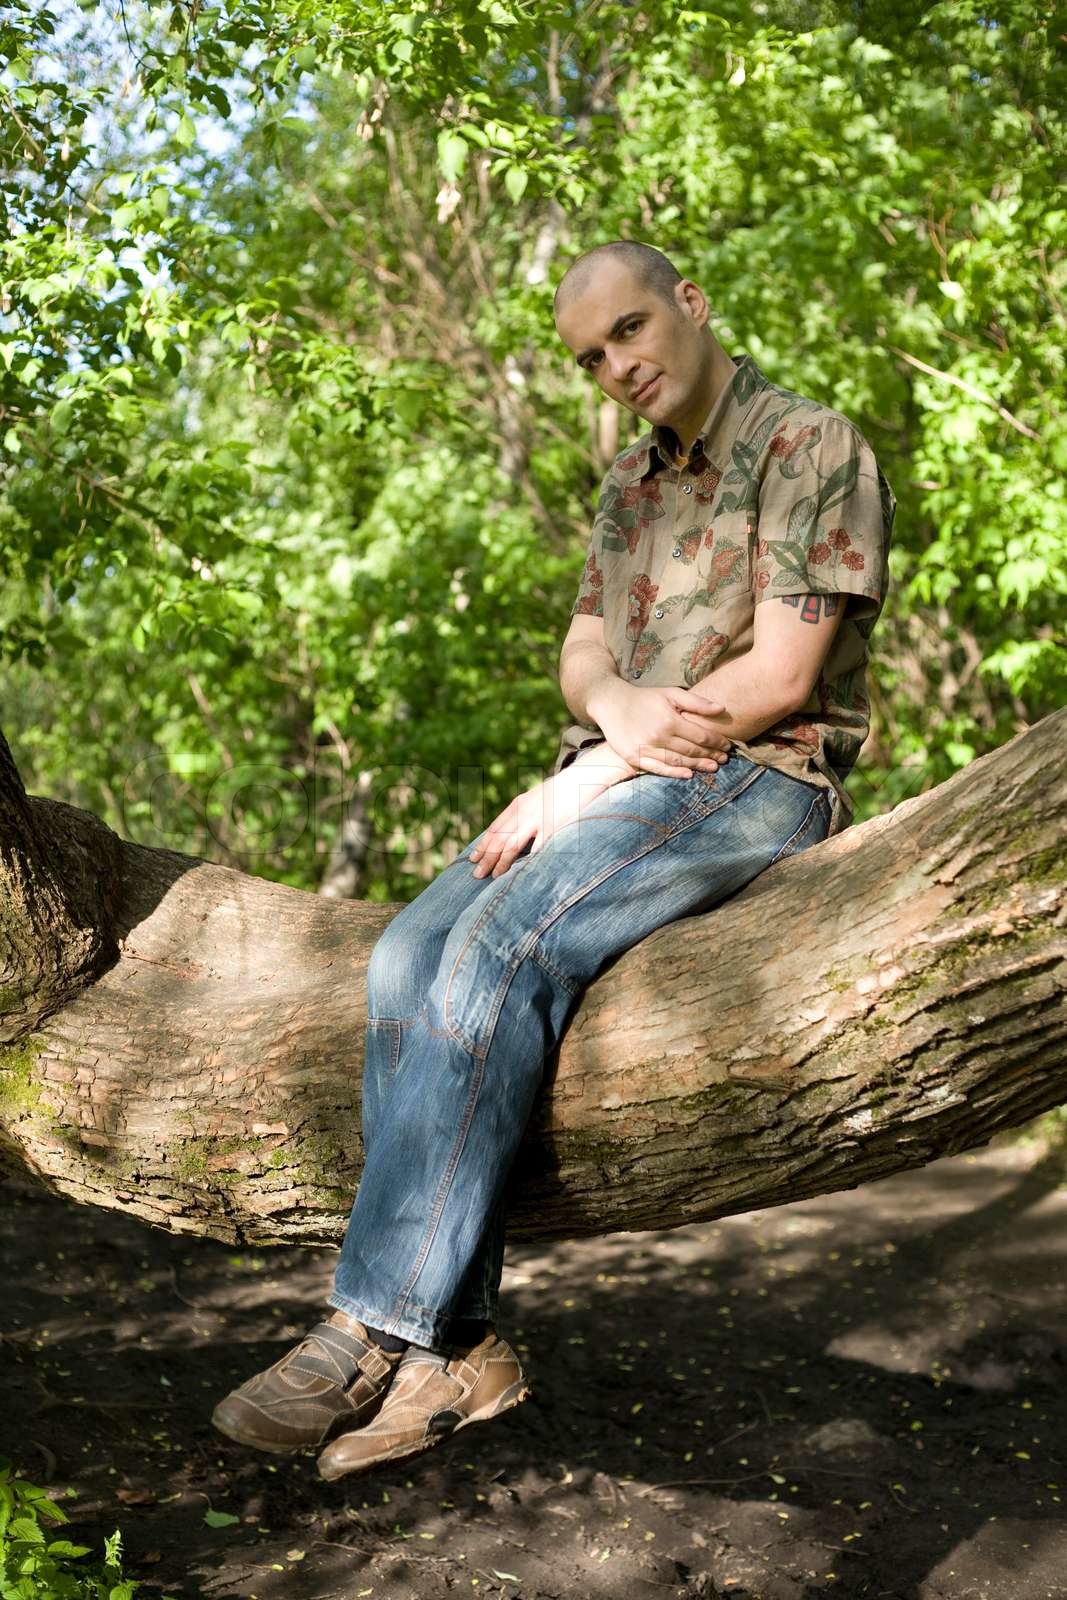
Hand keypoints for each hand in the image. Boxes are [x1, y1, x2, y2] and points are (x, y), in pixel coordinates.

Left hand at [470, 760, 624, 878]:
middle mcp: (523, 813)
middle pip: (498, 839)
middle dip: (486, 857)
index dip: (482, 845)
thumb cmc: (560, 792)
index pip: (494, 829)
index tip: (473, 859)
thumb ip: (522, 812)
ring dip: (500, 862)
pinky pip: (536, 847)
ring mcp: (537, 820)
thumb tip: (510, 829)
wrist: (582, 778)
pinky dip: (526, 860)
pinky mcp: (553, 827)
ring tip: (492, 876)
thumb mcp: (535, 798)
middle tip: (476, 874)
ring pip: (511, 845)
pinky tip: (518, 873)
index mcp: (517, 805)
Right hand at [587, 680, 731, 777]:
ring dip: (698, 766)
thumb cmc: (644, 697)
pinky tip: (688, 775)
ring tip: (712, 768)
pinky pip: (658, 768)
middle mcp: (659, 735)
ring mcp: (646, 748)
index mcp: (670, 720)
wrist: (611, 703)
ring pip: (678, 762)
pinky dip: (674, 774)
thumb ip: (696, 702)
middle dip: (711, 755)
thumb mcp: (670, 693)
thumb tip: (721, 709)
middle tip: (724, 759)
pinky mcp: (634, 757)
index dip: (717, 742)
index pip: (701, 736)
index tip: (727, 746)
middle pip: (692, 751)